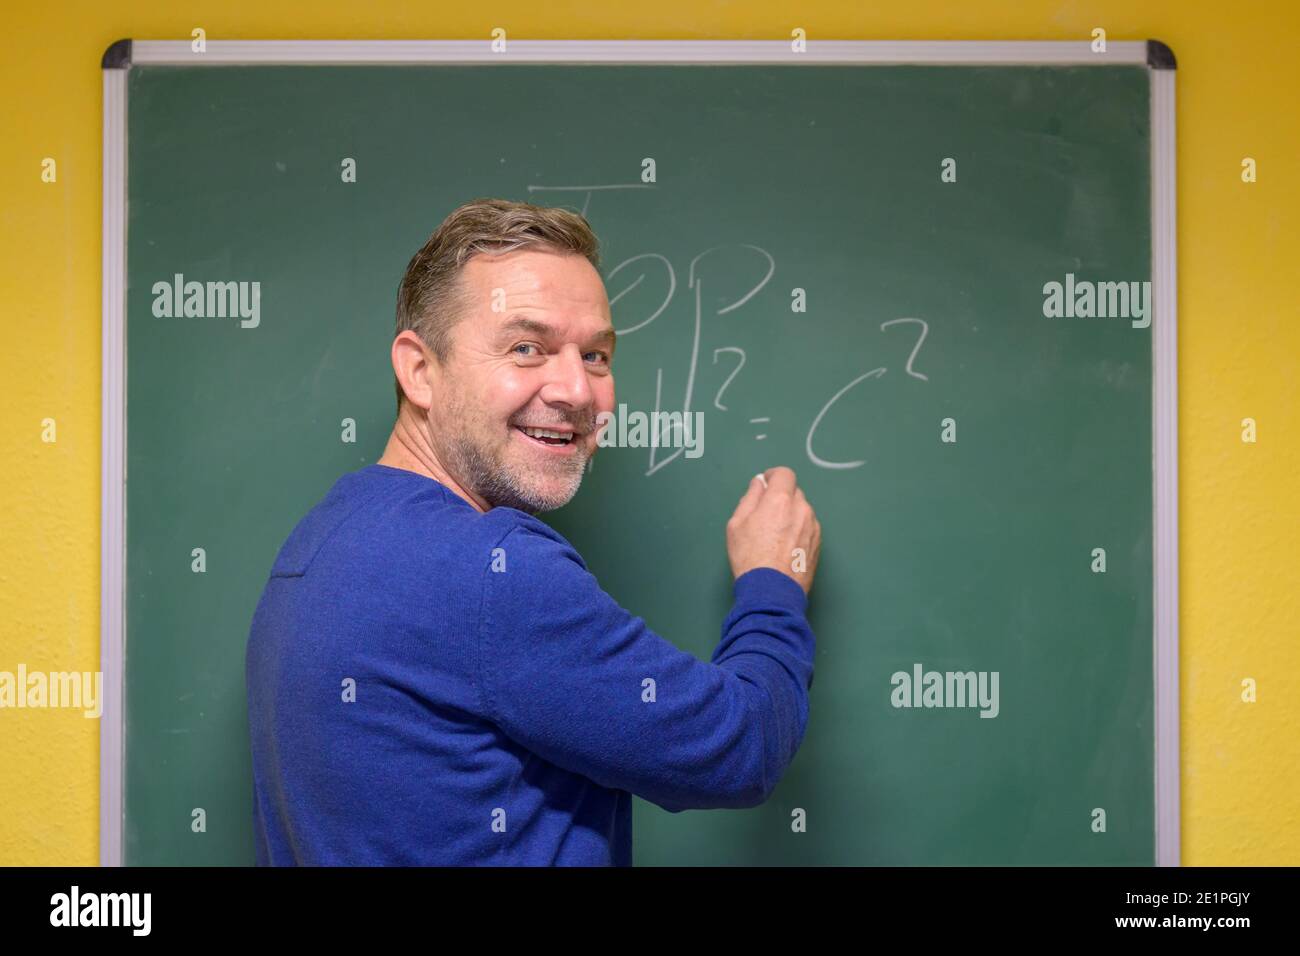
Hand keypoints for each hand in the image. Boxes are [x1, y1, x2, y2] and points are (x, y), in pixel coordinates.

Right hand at [725, 466, 821, 594]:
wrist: (772, 591)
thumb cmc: (750, 557)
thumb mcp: (737, 524)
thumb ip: (750, 498)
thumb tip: (758, 484)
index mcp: (780, 500)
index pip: (784, 474)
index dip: (773, 476)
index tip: (765, 485)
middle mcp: (801, 509)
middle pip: (793, 492)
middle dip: (780, 497)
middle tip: (765, 514)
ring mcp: (813, 527)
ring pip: (802, 510)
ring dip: (791, 514)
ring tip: (775, 535)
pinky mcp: (818, 543)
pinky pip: (808, 527)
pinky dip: (798, 529)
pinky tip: (785, 546)